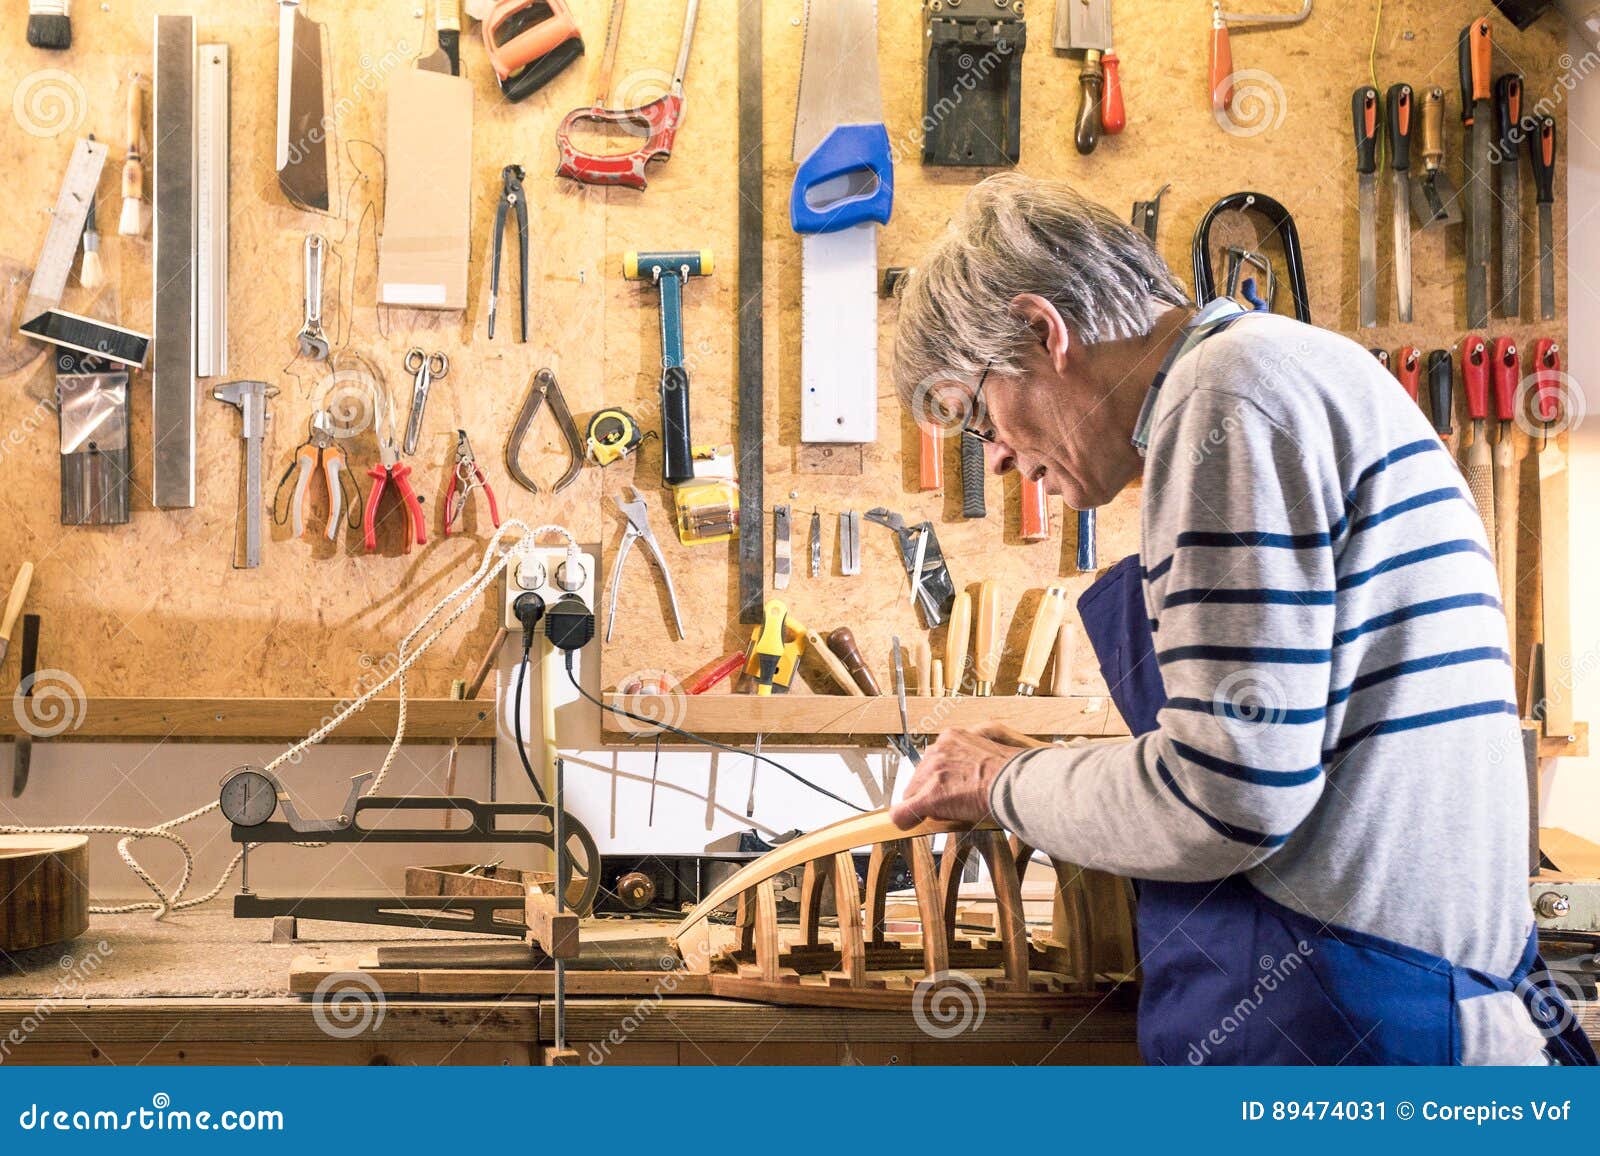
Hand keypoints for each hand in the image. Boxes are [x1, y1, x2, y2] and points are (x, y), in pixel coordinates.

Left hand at [888, 723, 1037, 828]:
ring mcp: (933, 772)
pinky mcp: (931, 795)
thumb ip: (968, 759)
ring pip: (913, 794)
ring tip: (955, 808)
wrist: (1018, 783)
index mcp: (951, 737)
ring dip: (928, 804)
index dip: (940, 780)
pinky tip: (910, 825)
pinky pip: (904, 812)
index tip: (952, 788)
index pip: (932, 762)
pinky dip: (905, 820)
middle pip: (919, 778)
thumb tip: (966, 775)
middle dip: (931, 792)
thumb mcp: (986, 752)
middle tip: (956, 801)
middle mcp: (938, 750)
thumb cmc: (1011, 772)